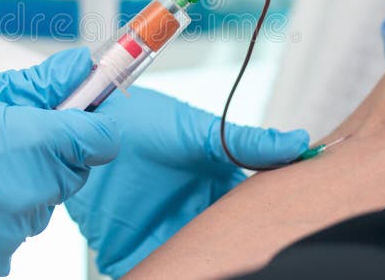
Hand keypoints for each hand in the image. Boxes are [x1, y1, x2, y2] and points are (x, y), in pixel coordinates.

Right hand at [0, 48, 118, 278]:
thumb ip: (39, 83)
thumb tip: (84, 66)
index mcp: (32, 141)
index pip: (100, 140)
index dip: (93, 128)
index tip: (82, 123)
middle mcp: (29, 192)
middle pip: (70, 175)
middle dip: (50, 158)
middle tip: (4, 144)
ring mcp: (7, 233)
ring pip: (38, 208)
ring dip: (20, 193)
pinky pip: (8, 241)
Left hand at [65, 87, 308, 277]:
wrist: (87, 129)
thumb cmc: (141, 121)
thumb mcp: (198, 131)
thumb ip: (246, 142)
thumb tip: (298, 141)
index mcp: (214, 189)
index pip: (250, 216)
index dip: (265, 225)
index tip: (282, 231)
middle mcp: (192, 217)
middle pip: (222, 249)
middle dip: (233, 256)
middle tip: (243, 257)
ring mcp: (162, 237)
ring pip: (191, 266)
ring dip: (200, 268)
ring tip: (212, 267)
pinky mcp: (130, 252)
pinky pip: (152, 276)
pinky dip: (161, 279)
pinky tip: (172, 275)